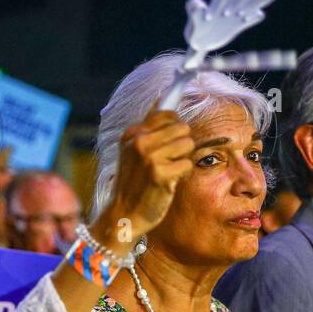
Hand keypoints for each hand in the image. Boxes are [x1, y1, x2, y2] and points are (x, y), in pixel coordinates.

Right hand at [92, 110, 193, 250]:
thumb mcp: (133, 151)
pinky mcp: (159, 174)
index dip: (175, 129)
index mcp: (133, 133)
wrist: (124, 214)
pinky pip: (187, 164)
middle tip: (171, 160)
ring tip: (171, 170)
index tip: (170, 144)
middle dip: (182, 144)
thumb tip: (164, 97)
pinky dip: (183, 174)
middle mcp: (139, 141)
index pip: (167, 115)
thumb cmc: (133, 183)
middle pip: (182, 128)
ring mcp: (149, 157)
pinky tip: (171, 181)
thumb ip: (148, 128)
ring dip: (183, 159)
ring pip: (188, 144)